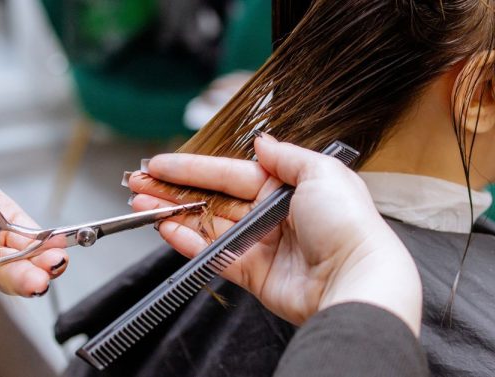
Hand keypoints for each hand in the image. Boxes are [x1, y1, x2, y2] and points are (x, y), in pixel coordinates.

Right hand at [128, 135, 421, 334]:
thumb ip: (286, 156)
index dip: (193, 167)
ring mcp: (259, 245)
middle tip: (138, 184)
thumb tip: (263, 141)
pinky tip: (164, 230)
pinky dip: (187, 243)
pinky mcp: (252, 274)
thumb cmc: (347, 223)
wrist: (355, 277)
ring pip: (206, 225)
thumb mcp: (320, 172)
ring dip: (172, 214)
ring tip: (140, 205)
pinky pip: (212, 255)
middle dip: (173, 190)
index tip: (161, 164)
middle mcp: (270, 214)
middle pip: (211, 198)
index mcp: (285, 187)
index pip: (228, 172)